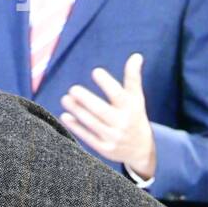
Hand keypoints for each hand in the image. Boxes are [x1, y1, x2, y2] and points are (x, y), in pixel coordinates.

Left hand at [58, 53, 155, 179]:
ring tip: (65, 99)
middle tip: (73, 89)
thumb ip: (133, 78)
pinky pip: (88, 138)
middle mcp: (123, 123)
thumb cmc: (135, 117)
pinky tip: (65, 116)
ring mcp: (113, 137)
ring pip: (92, 123)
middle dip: (87, 100)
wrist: (142, 150)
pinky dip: (76, 127)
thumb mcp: (137, 99)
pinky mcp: (105, 149)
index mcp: (131, 108)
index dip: (107, 83)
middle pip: (102, 111)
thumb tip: (136, 56)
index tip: (96, 71)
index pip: (119, 95)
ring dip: (78, 111)